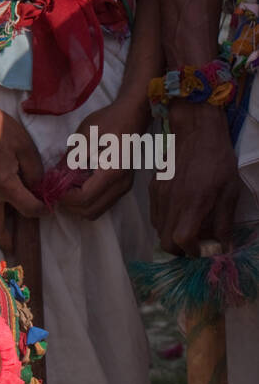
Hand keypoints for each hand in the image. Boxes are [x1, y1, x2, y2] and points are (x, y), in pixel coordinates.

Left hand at [59, 94, 143, 219]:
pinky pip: (101, 203)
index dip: (65, 197)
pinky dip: (86, 201)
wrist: (132, 115)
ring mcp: (123, 187)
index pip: (85, 198)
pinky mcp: (122, 186)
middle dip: (69, 205)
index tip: (53, 187)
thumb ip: (72, 158)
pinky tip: (76, 185)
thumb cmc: (109, 121)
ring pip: (96, 210)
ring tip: (65, 188)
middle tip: (56, 190)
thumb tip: (57, 176)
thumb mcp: (85, 135)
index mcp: (112, 172)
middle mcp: (121, 185)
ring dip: (77, 205)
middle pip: (90, 211)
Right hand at [150, 101, 239, 255]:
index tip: (202, 250)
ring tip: (187, 227)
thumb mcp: (229, 192)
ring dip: (171, 235)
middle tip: (194, 244)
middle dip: (180, 250)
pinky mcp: (153, 187)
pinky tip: (179, 211)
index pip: (182, 240)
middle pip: (166, 241)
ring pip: (158, 229)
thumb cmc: (217, 160)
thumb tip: (223, 248)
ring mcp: (159, 194)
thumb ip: (224, 222)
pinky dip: (165, 220)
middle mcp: (172, 203)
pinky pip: (155, 214)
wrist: (196, 131)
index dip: (192, 252)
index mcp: (192, 204)